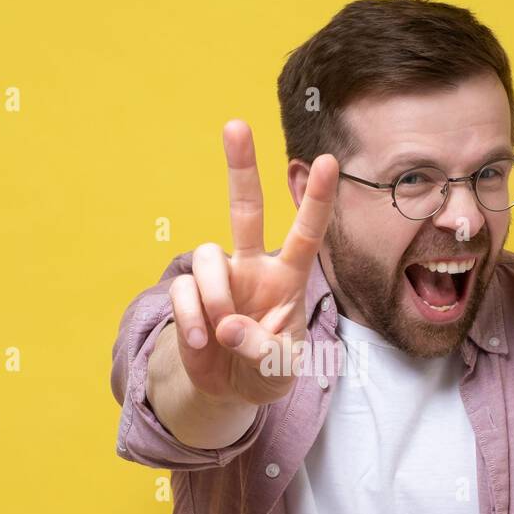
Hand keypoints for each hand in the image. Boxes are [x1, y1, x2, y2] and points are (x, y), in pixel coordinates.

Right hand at [168, 119, 338, 406]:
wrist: (227, 390)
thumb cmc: (266, 371)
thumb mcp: (280, 371)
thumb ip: (263, 351)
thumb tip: (227, 326)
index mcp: (288, 278)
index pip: (306, 233)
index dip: (318, 200)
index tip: (330, 161)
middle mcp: (253, 267)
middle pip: (245, 208)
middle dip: (240, 167)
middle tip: (235, 124)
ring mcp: (219, 277)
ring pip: (207, 256)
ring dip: (214, 297)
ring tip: (219, 334)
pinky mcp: (188, 292)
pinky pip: (182, 289)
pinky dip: (190, 317)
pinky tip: (200, 343)